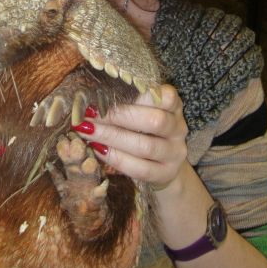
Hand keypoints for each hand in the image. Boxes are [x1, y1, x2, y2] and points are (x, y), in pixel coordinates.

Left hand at [71, 84, 188, 189]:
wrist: (163, 164)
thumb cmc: (144, 129)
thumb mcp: (142, 110)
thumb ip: (125, 102)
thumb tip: (90, 96)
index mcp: (173, 106)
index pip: (165, 96)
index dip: (139, 95)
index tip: (109, 93)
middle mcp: (178, 128)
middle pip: (154, 121)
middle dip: (118, 117)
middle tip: (89, 114)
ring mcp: (174, 153)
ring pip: (145, 146)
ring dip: (112, 138)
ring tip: (88, 131)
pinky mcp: (165, 174)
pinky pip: (140, 169)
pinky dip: (116, 158)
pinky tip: (97, 149)